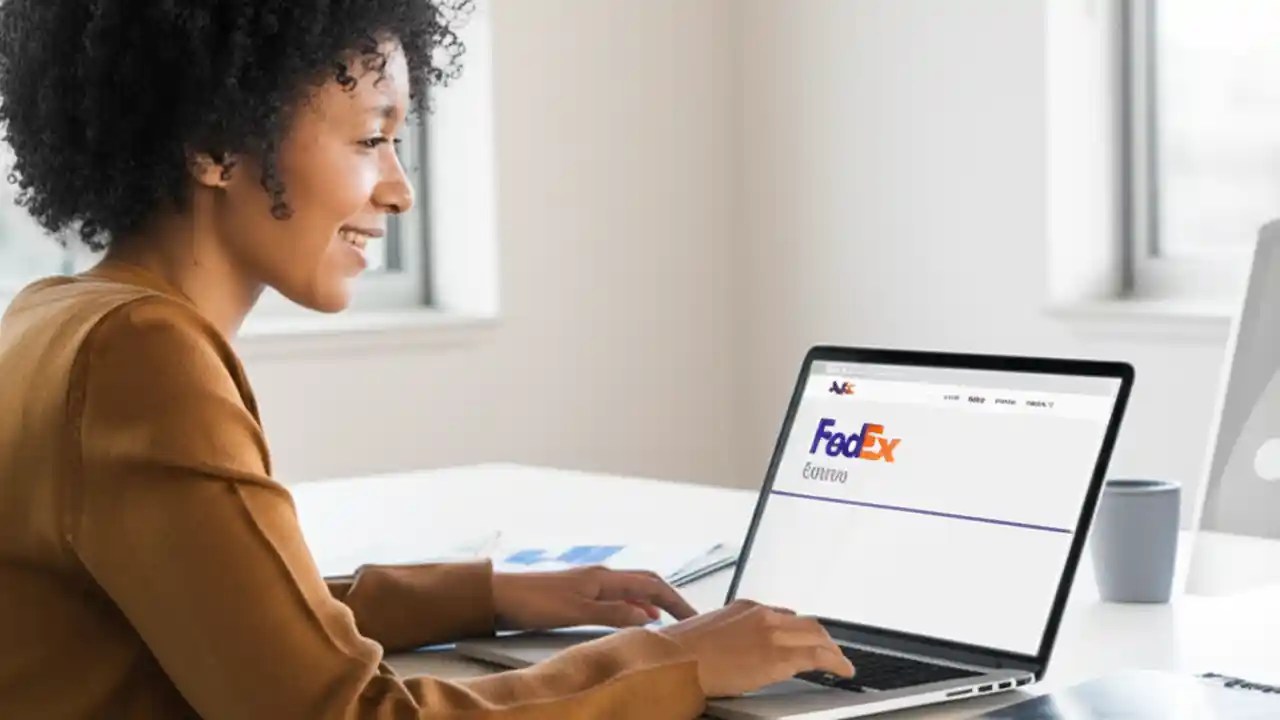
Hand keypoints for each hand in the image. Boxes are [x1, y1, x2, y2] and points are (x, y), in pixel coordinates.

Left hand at [492, 566, 697, 630]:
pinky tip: (635, 620)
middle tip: (690, 619)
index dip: (677, 601)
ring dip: (655, 604)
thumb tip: (648, 615)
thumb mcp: (576, 611)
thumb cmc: (535, 601)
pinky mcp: (581, 594)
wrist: (501, 595)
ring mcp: (592, 584)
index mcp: (605, 578)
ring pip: (634, 591)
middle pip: (647, 584)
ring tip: (670, 622)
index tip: (695, 617)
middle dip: (672, 599)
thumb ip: (612, 613)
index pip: (652, 586)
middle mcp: (602, 577)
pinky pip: (619, 598)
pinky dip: (635, 608)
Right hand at [658, 599, 854, 697]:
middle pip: (806, 623)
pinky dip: (836, 662)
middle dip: (823, 638)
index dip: (800, 630)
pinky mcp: (778, 656)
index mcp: (745, 608)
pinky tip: (843, 670)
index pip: (784, 615)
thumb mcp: (710, 633)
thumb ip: (732, 636)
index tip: (806, 638)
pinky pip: (817, 655)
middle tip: (831, 652)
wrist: (673, 660)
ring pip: (817, 635)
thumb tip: (739, 649)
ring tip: (840, 662)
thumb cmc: (681, 653)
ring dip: (832, 649)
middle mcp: (762, 614)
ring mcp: (772, 633)